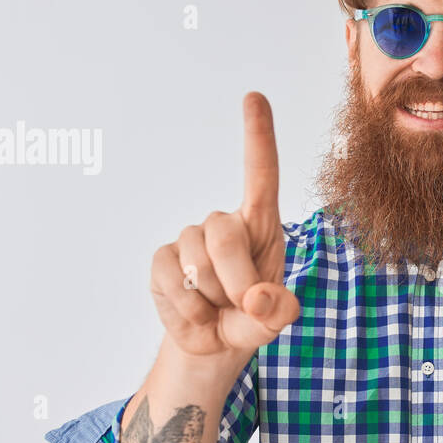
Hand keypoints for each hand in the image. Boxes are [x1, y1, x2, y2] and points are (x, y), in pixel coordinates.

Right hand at [150, 92, 300, 356]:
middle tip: (244, 305)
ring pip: (197, 261)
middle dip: (237, 278)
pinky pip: (172, 278)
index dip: (257, 136)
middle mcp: (225, 224)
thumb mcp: (275, 319)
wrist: (213, 345)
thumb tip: (255, 298)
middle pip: (224, 233)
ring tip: (218, 308)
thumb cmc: (250, 318)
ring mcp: (190, 240)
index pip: (260, 175)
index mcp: (261, 227)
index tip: (253, 97)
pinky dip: (189, 306)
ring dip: (212, 296)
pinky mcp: (163, 260)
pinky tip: (197, 312)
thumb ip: (279, 311)